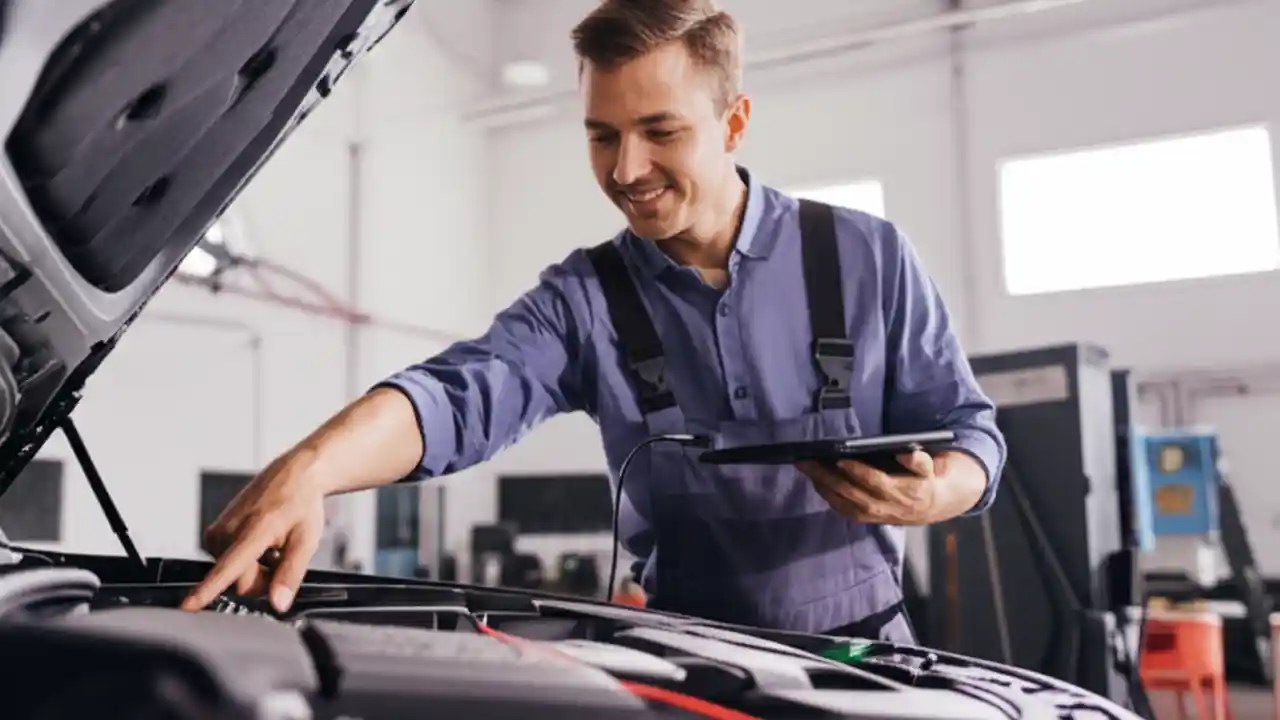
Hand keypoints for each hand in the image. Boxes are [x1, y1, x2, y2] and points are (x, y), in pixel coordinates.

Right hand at [181, 449, 327, 612]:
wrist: (292, 475)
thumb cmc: (301, 504)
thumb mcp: (307, 540)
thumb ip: (290, 574)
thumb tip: (278, 604)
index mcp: (253, 529)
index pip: (228, 567)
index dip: (208, 589)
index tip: (187, 605)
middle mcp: (228, 530)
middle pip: (239, 582)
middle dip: (262, 581)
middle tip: (281, 558)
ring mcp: (217, 531)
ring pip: (233, 574)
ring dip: (255, 569)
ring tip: (272, 545)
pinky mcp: (213, 534)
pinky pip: (228, 563)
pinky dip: (246, 560)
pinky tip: (260, 543)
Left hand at [797, 451, 938, 524]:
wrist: (934, 507)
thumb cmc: (927, 479)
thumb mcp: (931, 467)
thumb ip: (919, 461)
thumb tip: (906, 453)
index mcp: (903, 492)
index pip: (876, 482)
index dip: (858, 472)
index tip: (840, 459)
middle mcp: (885, 506)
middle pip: (851, 492)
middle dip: (827, 477)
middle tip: (807, 461)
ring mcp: (874, 515)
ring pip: (842, 502)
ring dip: (823, 486)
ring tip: (806, 468)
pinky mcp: (866, 519)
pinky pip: (843, 509)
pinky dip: (828, 496)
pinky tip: (816, 482)